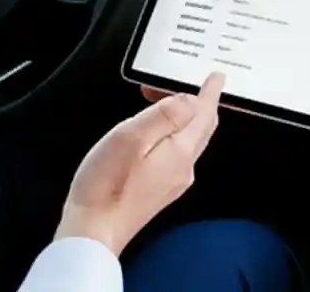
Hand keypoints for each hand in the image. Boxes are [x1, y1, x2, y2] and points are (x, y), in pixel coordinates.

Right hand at [54, 72, 225, 256]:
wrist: (93, 232)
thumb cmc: (106, 186)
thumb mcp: (131, 138)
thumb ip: (163, 116)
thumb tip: (188, 100)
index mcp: (179, 152)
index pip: (203, 115)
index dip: (209, 93)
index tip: (216, 77)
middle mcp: (182, 168)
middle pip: (200, 129)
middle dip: (196, 103)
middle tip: (182, 82)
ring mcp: (171, 182)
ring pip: (188, 141)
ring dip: (181, 118)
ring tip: (163, 101)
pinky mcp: (157, 190)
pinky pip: (175, 154)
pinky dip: (170, 134)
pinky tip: (154, 134)